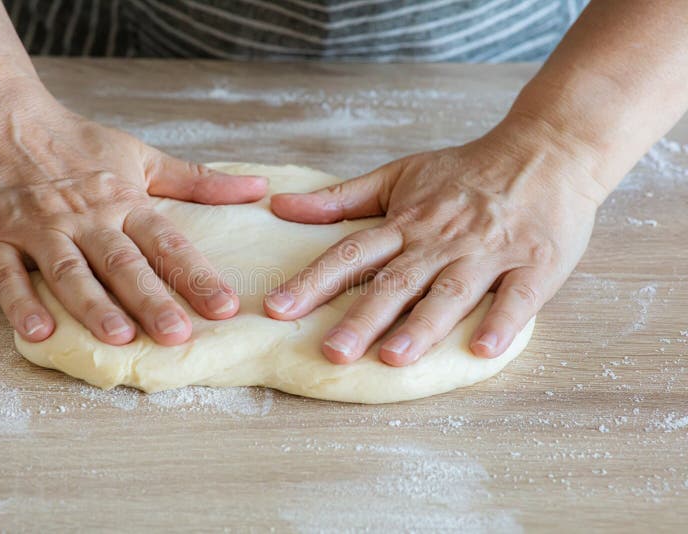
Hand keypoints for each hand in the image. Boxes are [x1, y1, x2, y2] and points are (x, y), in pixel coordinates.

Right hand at [0, 79, 266, 344]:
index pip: (167, 243)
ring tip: (119, 337)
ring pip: (70, 271)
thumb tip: (257, 188)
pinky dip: (21, 303)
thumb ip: (197, 181)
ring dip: (95, 305)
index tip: (224, 307)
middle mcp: (85, 217)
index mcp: (123, 200)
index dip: (196, 276)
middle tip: (177, 335)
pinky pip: (7, 275)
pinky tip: (39, 332)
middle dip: (151, 300)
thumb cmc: (72, 141)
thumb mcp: (140, 155)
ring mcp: (39, 228)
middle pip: (123, 262)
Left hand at [264, 121, 602, 365]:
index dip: (313, 281)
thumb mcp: (397, 176)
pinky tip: (482, 348)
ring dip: (421, 326)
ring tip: (392, 358)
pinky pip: (517, 296)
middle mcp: (441, 240)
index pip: (351, 253)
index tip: (278, 309)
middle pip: (396, 282)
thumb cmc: (465, 172)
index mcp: (407, 223)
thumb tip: (279, 207)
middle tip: (331, 352)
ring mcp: (489, 252)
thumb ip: (340, 198)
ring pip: (450, 292)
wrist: (545, 151)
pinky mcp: (535, 264)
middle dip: (361, 318)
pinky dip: (502, 321)